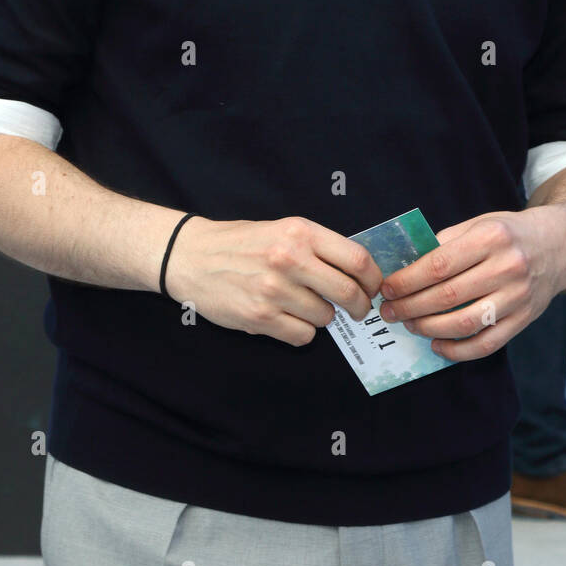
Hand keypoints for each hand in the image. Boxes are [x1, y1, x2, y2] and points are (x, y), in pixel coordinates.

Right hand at [164, 215, 382, 346]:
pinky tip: (285, 318)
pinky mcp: (260, 317)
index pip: (357, 259)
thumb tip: (359, 271)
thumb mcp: (283, 229)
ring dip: (322, 317)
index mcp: (300, 232)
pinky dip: (301, 332)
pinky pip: (303, 336)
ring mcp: (274, 290)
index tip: (374, 287)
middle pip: (348, 293)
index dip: (373, 278)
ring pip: (326, 318)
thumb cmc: (241, 242)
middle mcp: (290, 259)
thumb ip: (318, 246)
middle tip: (358, 310)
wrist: (192, 256)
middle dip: (360, 307)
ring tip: (302, 305)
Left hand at [377, 209, 565, 360]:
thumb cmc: (509, 233)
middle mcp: (507, 267)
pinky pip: (487, 344)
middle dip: (411, 306)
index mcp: (491, 237)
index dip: (407, 281)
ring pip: (465, 323)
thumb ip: (445, 243)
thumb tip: (406, 267)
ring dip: (429, 328)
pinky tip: (437, 344)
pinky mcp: (525, 319)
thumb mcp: (479, 224)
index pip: (439, 265)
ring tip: (410, 324)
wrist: (558, 245)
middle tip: (390, 311)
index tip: (387, 288)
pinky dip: (458, 350)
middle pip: (448, 296)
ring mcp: (518, 297)